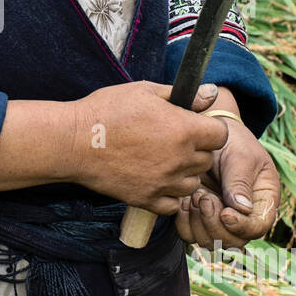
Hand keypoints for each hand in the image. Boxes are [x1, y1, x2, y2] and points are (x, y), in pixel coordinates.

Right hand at [71, 79, 227, 214]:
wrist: (74, 141)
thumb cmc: (107, 110)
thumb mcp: (145, 91)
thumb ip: (182, 95)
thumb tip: (211, 93)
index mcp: (183, 130)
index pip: (220, 135)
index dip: (209, 129)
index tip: (194, 126)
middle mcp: (179, 159)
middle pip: (208, 160)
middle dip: (197, 150)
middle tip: (174, 141)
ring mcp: (164, 182)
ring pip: (192, 183)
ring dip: (184, 173)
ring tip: (164, 161)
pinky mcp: (147, 199)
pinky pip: (172, 204)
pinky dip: (169, 195)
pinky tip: (155, 180)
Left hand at [174, 93, 280, 249]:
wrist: (209, 134)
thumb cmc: (232, 141)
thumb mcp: (240, 157)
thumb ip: (240, 182)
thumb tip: (242, 209)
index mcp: (262, 201)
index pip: (257, 227)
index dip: (241, 226)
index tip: (224, 212)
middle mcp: (243, 215)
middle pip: (233, 242)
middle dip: (215, 225)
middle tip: (204, 198)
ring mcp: (220, 218)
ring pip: (210, 242)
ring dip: (198, 223)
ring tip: (195, 195)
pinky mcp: (199, 217)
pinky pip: (190, 234)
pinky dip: (184, 222)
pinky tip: (185, 200)